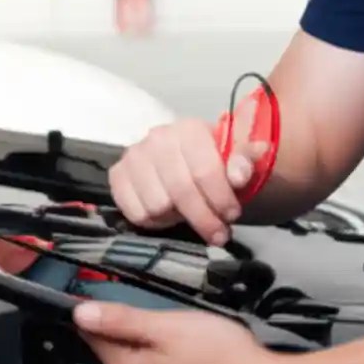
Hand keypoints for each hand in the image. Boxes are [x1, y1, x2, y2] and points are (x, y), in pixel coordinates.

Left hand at [73, 301, 291, 363]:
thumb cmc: (218, 354)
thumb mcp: (168, 326)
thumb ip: (121, 320)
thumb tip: (77, 313)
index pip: (92, 335)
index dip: (97, 308)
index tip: (109, 288)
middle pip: (113, 350)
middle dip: (125, 327)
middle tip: (155, 307)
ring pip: (136, 363)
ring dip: (146, 343)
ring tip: (174, 326)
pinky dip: (162, 360)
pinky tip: (185, 350)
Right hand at [110, 108, 268, 244]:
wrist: (187, 161)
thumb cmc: (214, 163)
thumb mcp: (238, 160)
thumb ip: (245, 162)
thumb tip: (239, 175)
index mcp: (189, 130)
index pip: (204, 171)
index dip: (221, 199)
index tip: (232, 215)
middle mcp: (157, 138)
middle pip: (181, 192)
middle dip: (204, 218)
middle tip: (218, 233)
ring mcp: (133, 157)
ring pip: (157, 206)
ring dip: (177, 218)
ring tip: (187, 213)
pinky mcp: (117, 176)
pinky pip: (135, 213)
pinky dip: (154, 221)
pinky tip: (167, 213)